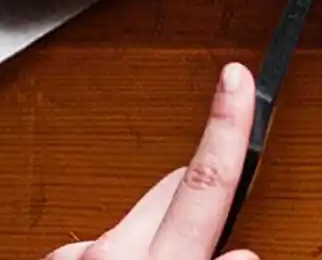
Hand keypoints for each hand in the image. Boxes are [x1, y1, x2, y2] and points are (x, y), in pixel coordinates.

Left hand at [45, 63, 258, 259]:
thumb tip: (242, 253)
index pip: (207, 180)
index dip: (228, 124)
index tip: (236, 78)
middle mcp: (112, 250)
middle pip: (173, 191)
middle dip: (192, 201)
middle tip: (207, 237)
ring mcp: (78, 255)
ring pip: (136, 222)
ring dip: (150, 240)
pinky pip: (102, 242)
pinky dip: (118, 254)